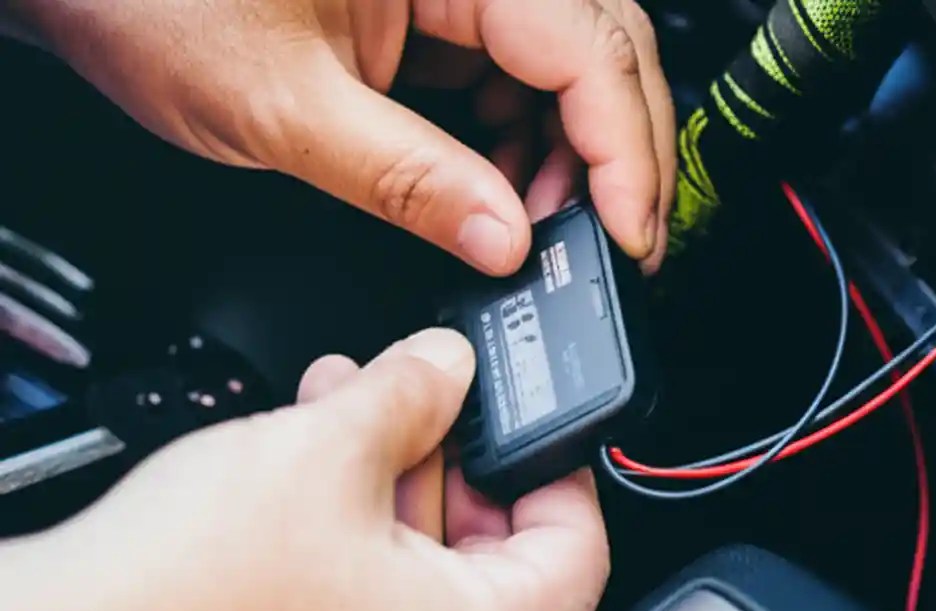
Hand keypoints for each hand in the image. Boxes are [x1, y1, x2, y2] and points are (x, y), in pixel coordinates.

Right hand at [0, 329, 609, 610]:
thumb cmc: (188, 592)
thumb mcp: (333, 444)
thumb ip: (418, 389)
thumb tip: (451, 364)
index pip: (579, 550)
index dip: (559, 464)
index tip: (534, 413)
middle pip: (504, 548)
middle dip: (459, 451)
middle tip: (439, 392)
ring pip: (434, 557)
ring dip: (402, 465)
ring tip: (365, 397)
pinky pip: (383, 580)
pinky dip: (366, 510)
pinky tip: (329, 441)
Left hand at [21, 0, 674, 272]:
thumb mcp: (285, 110)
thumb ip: (407, 180)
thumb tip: (502, 240)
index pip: (589, 48)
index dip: (624, 152)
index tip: (631, 234)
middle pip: (601, 49)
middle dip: (616, 155)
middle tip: (615, 243)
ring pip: (564, 69)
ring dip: (570, 156)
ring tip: (542, 230)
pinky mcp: (432, 16)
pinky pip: (510, 77)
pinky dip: (521, 144)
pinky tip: (503, 193)